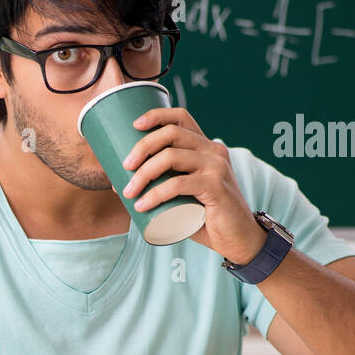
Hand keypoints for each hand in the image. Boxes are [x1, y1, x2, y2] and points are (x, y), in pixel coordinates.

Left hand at [120, 107, 267, 264]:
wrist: (237, 239)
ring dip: (143, 173)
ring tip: (128, 192)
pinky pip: (178, 184)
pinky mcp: (216, 186)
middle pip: (171, 134)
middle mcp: (213, 151)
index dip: (156, 116)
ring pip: (171, 157)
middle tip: (124, 167)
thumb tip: (118, 184)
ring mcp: (217, 167)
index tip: (134, 125)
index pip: (181, 118)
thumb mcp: (182, 195)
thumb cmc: (204, 218)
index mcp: (206, 147)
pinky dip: (155, 194)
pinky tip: (142, 205)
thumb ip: (160, 185)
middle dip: (142, 147)